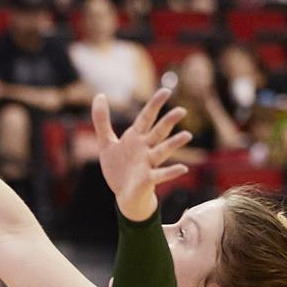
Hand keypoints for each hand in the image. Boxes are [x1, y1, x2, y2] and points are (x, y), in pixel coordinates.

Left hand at [91, 87, 191, 218]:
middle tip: (182, 111)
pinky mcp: (148, 180)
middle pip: (158, 132)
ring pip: (163, 151)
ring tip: (187, 135)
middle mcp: (145, 148)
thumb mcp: (106, 143)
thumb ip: (102, 120)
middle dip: (168, 121)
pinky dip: (171, 172)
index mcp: (136, 137)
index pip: (146, 117)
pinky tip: (183, 168)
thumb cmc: (118, 168)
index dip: (155, 104)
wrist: (123, 196)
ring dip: (174, 143)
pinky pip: (161, 175)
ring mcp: (148, 164)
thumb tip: (99, 95)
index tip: (166, 91)